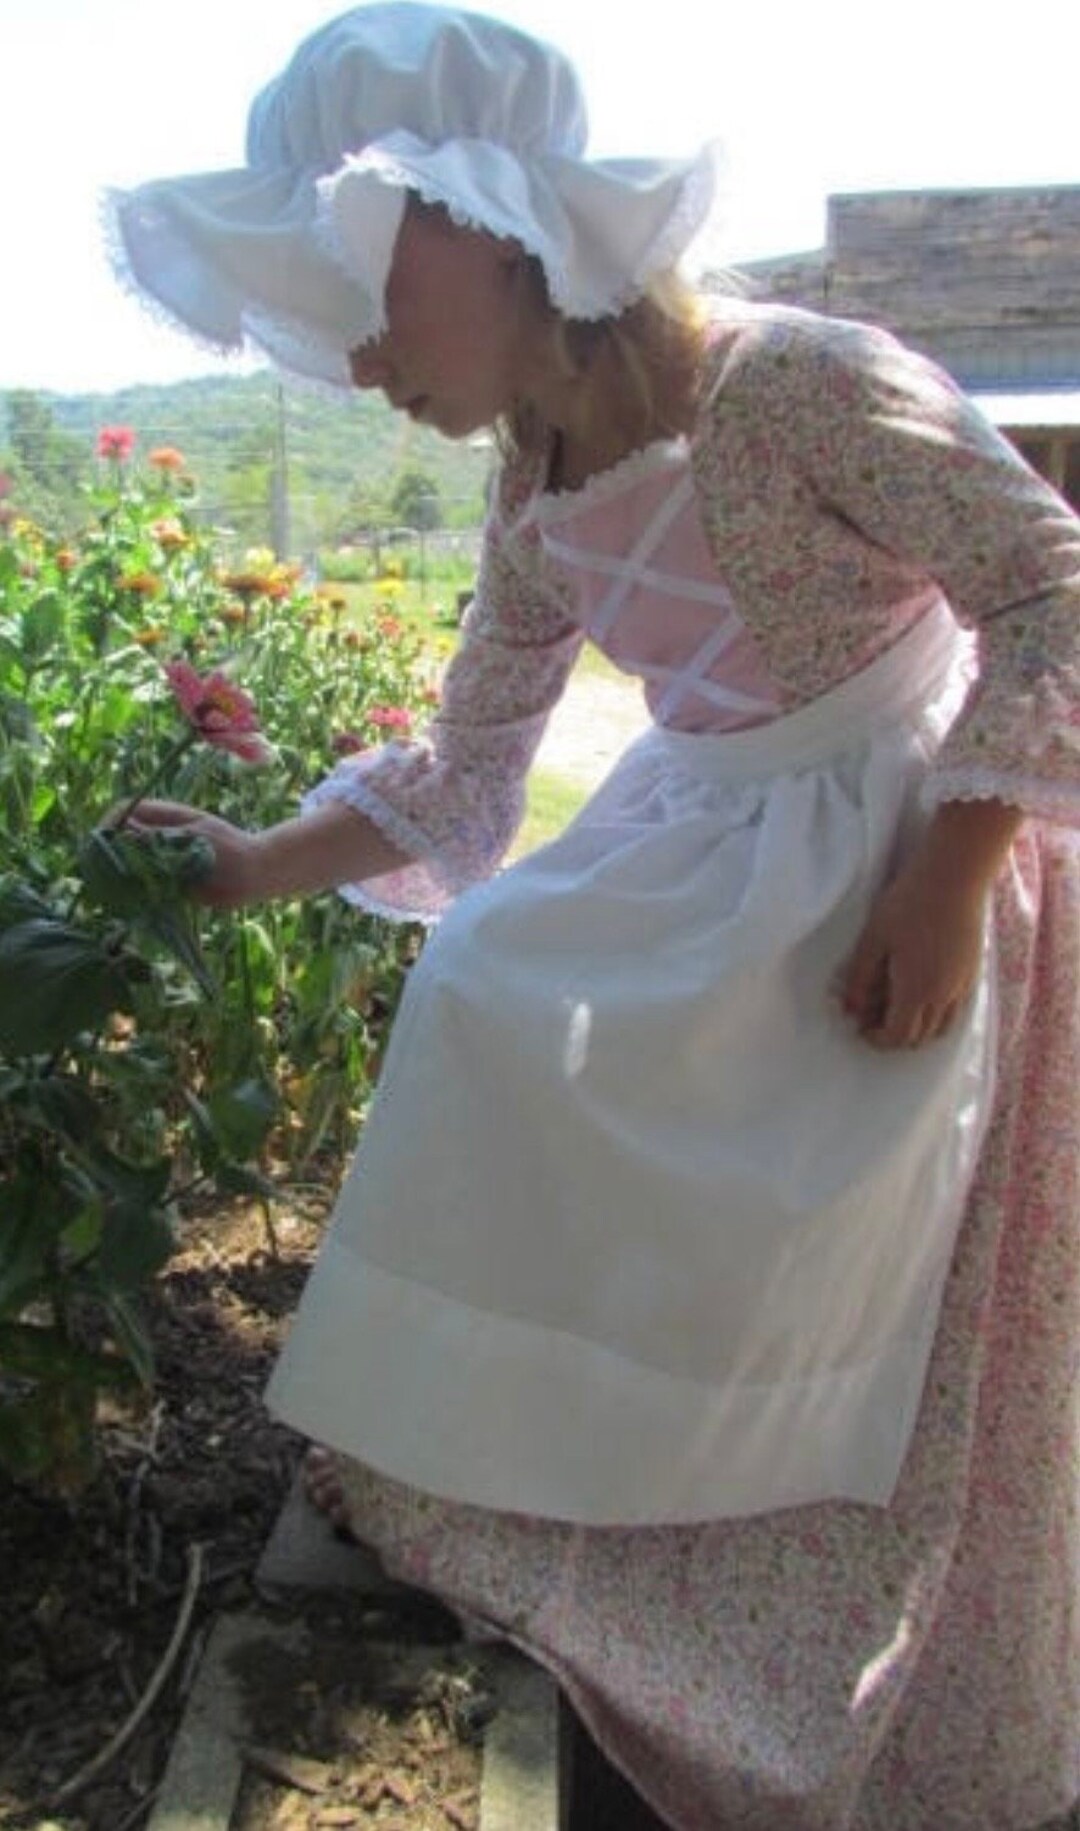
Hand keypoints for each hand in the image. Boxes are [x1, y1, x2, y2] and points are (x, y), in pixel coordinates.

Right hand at [112, 799, 263, 908]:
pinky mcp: (167, 879)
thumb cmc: (229, 849)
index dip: (110, 822)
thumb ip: (157, 836)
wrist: (256, 874)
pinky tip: (127, 898)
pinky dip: (133, 889)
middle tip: (102, 869)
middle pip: (121, 836)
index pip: (125, 810)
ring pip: (128, 860)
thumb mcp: (191, 838)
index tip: (102, 840)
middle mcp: (159, 834)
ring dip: (119, 871)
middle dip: (109, 850)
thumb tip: (121, 833)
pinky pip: (141, 882)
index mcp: (165, 815)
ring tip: (112, 885)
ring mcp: (162, 855)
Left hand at [840, 863, 985, 1047]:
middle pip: (920, 1038)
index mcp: (915, 992)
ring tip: (898, 1007)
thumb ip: (859, 978)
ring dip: (918, 1028)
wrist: (954, 878)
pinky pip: (956, 1010)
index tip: (862, 1027)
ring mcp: (962, 985)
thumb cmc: (909, 903)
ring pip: (941, 1028)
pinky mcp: (973, 971)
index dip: (877, 1039)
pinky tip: (923, 992)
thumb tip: (850, 1008)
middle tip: (874, 1016)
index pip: (898, 1036)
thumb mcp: (873, 939)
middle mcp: (943, 996)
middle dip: (895, 1035)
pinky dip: (938, 1014)